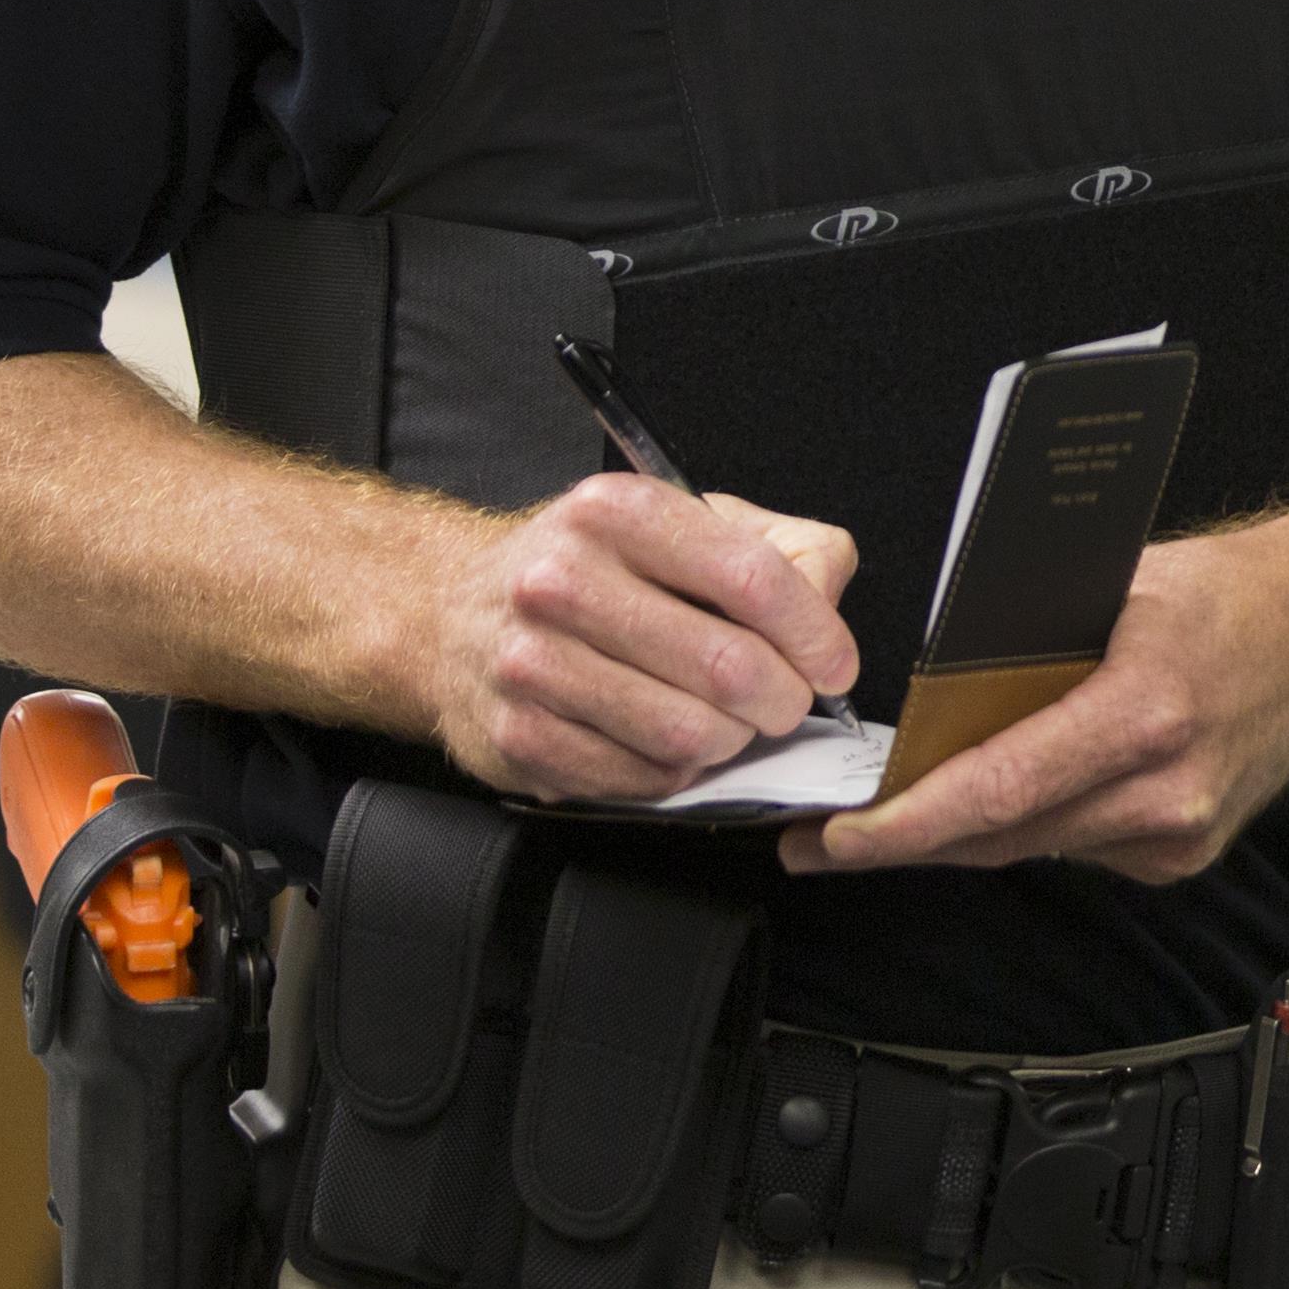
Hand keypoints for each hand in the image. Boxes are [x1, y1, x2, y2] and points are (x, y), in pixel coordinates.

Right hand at [417, 475, 858, 801]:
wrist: (453, 613)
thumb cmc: (596, 568)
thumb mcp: (690, 523)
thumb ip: (784, 546)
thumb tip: (829, 598)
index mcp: (617, 512)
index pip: (751, 578)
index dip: (814, 633)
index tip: (835, 665)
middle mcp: (562, 579)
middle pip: (725, 666)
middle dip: (782, 698)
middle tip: (785, 702)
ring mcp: (529, 661)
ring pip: (686, 732)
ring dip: (731, 739)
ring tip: (727, 721)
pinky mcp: (515, 735)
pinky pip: (639, 777)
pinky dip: (676, 770)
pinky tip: (669, 742)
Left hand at [784, 521, 1288, 883]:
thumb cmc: (1234, 594)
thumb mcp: (1119, 585)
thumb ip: (1032, 638)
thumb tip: (933, 674)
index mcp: (1147, 712)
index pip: (1000, 790)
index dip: (907, 826)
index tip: (836, 839)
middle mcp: (1166, 788)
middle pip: (1003, 836)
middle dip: (906, 842)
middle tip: (822, 842)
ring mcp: (1179, 832)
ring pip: (1033, 849)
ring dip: (962, 837)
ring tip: (892, 818)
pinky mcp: (1183, 855)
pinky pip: (1076, 849)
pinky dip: (1031, 827)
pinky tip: (1006, 799)